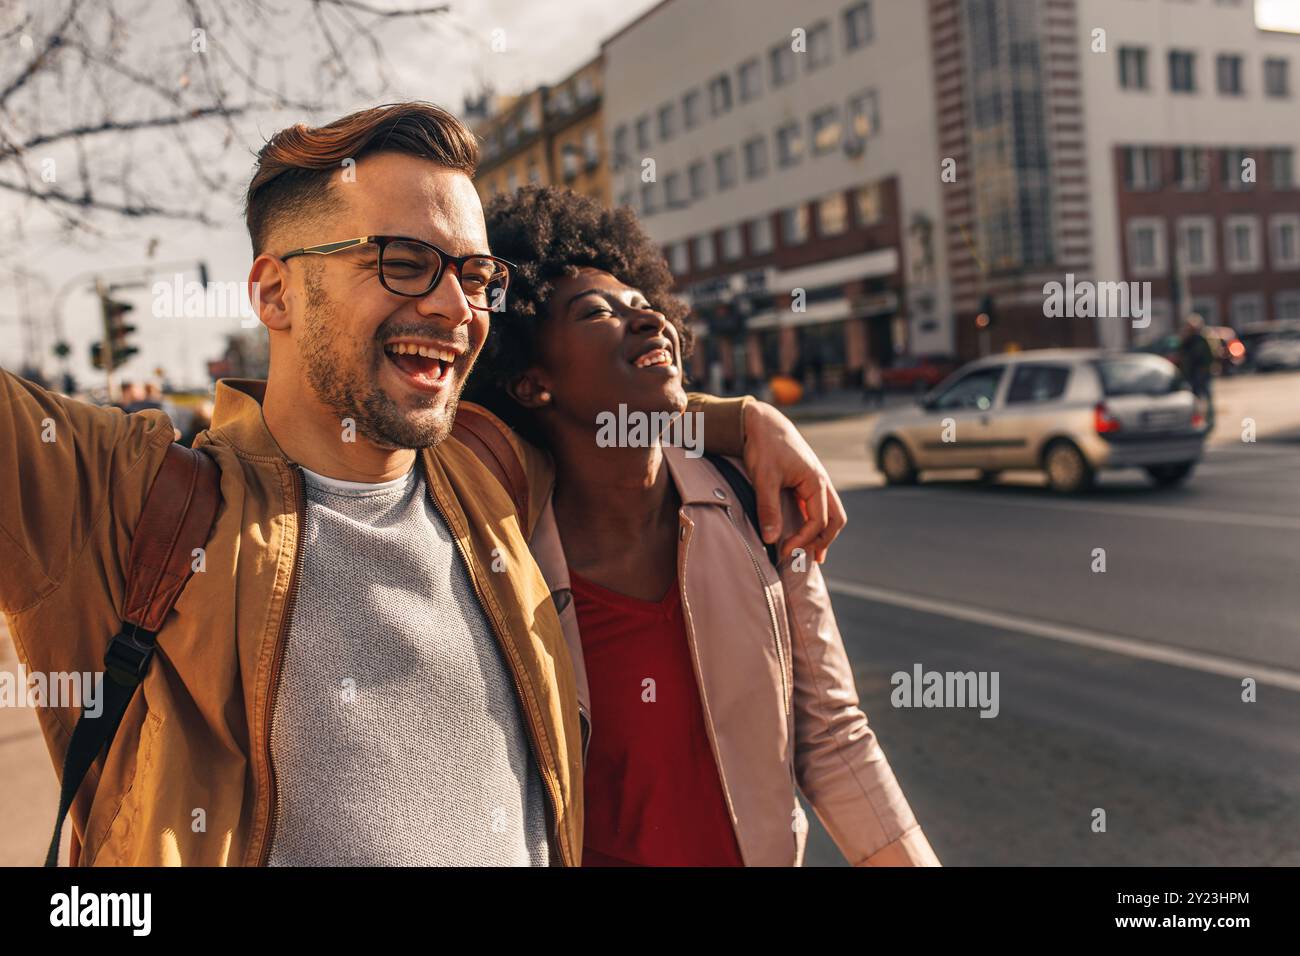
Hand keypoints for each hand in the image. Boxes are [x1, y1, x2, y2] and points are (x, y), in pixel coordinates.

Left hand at [742, 400, 845, 562]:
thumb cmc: (765, 446)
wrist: (763, 422)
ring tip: (814, 553)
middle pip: (835, 519)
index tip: (784, 551)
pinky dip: (816, 522)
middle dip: (824, 540)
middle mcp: (821, 482)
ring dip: (823, 533)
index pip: (818, 521)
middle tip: (810, 560)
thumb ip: (768, 508)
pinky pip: (818, 506)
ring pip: (830, 512)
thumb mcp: (764, 478)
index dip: (803, 540)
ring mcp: (816, 481)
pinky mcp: (807, 481)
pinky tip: (805, 532)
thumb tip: (771, 539)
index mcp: (816, 482)